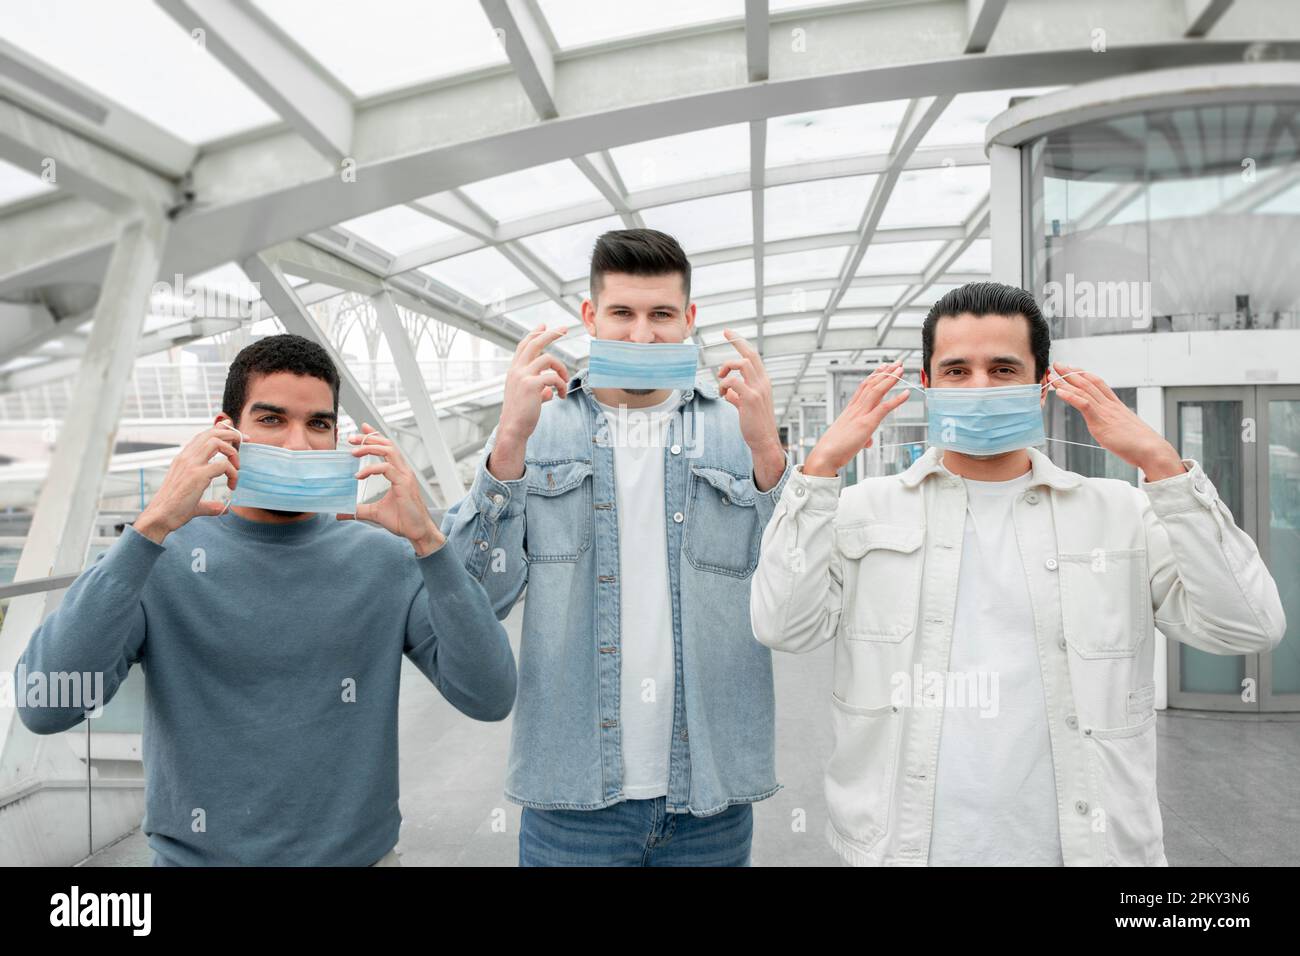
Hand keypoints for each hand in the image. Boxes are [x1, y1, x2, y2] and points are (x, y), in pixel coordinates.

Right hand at [135, 423, 241, 542]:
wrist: (160, 517)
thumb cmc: (173, 510)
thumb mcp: (194, 501)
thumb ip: (209, 504)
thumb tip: (223, 508)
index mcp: (183, 459)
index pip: (202, 436)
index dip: (219, 431)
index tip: (234, 435)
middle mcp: (186, 458)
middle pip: (211, 433)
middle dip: (231, 433)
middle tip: (245, 440)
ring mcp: (191, 464)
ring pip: (216, 442)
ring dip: (232, 451)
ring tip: (237, 466)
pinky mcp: (197, 475)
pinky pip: (223, 465)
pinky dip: (233, 473)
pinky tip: (232, 485)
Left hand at [345, 423, 443, 555]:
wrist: (417, 532)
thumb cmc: (402, 520)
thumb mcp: (374, 513)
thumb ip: (358, 509)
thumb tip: (341, 512)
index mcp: (399, 473)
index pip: (388, 448)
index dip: (375, 437)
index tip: (362, 430)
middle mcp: (403, 471)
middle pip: (387, 445)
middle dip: (369, 438)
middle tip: (351, 438)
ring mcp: (405, 476)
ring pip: (389, 451)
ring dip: (370, 448)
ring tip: (353, 452)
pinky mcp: (404, 483)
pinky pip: (386, 468)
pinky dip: (371, 469)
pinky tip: (359, 475)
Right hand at [489, 324, 570, 480]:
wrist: (513, 429)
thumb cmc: (521, 416)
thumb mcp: (529, 398)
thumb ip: (539, 391)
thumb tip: (550, 392)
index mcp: (514, 370)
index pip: (524, 345)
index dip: (534, 334)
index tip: (544, 325)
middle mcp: (516, 370)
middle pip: (535, 343)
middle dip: (551, 333)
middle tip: (564, 329)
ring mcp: (523, 376)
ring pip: (548, 359)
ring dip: (562, 369)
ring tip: (565, 382)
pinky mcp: (532, 385)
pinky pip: (553, 377)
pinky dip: (561, 385)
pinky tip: (561, 396)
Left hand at [717, 329, 784, 489]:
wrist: (763, 440)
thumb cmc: (754, 424)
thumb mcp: (746, 406)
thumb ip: (737, 396)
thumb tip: (727, 393)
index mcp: (763, 382)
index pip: (753, 356)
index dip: (741, 343)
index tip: (729, 333)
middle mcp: (763, 382)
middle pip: (749, 354)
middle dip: (737, 340)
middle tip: (725, 333)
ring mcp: (758, 389)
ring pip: (742, 364)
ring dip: (726, 369)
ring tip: (720, 380)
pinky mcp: (750, 398)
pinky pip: (733, 382)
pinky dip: (723, 386)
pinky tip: (722, 395)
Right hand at [803, 362, 910, 477]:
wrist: (825, 455)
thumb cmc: (834, 450)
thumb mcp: (849, 440)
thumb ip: (860, 437)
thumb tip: (867, 441)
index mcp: (850, 410)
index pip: (863, 387)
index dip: (874, 375)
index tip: (882, 367)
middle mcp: (855, 408)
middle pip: (872, 384)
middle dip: (885, 372)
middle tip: (896, 362)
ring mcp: (860, 414)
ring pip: (877, 391)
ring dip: (891, 378)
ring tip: (901, 369)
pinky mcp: (866, 424)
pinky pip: (884, 408)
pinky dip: (896, 400)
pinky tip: (906, 393)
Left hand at [1048, 362, 1184, 480]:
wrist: (1151, 450)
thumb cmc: (1140, 444)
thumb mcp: (1124, 429)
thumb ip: (1114, 424)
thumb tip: (1109, 428)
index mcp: (1116, 405)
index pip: (1098, 383)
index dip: (1084, 374)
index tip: (1072, 368)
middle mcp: (1110, 405)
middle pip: (1088, 383)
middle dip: (1070, 373)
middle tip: (1057, 364)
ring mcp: (1106, 411)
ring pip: (1083, 390)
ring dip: (1065, 382)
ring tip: (1052, 375)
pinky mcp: (1101, 421)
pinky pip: (1084, 404)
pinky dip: (1070, 396)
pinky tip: (1059, 392)